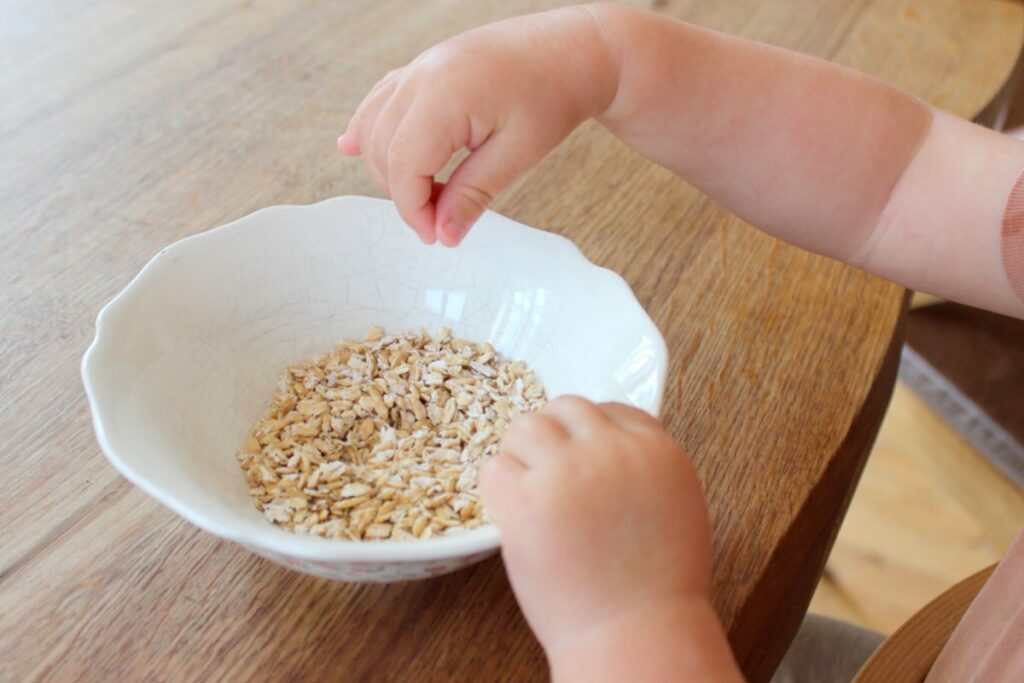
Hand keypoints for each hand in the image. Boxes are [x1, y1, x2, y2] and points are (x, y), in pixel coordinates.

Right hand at [337, 7, 615, 245]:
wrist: (575, 50)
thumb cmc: (554, 95)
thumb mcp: (519, 154)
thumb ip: (474, 194)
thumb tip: (443, 235)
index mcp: (445, 94)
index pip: (403, 164)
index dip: (413, 209)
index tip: (435, 236)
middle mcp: (422, 75)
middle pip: (382, 149)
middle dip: (404, 194)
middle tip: (441, 221)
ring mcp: (418, 67)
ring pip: (373, 127)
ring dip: (389, 168)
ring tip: (428, 194)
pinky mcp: (423, 68)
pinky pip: (380, 101)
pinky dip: (369, 129)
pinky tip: (353, 147)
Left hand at [480, 397, 715, 665]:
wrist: (636, 634)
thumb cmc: (657, 586)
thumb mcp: (677, 507)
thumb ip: (646, 466)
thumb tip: (608, 440)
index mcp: (655, 450)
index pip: (612, 409)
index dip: (591, 432)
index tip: (582, 455)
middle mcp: (611, 450)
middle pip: (566, 408)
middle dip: (556, 438)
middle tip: (550, 474)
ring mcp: (565, 472)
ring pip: (524, 426)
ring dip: (523, 455)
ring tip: (531, 492)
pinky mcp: (524, 501)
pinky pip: (494, 468)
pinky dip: (499, 487)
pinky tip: (515, 512)